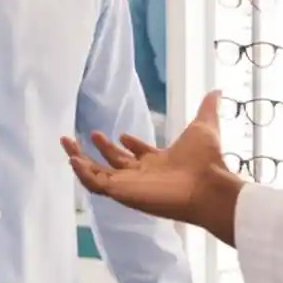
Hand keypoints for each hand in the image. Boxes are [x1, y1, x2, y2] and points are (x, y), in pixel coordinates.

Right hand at [61, 90, 244, 245]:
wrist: (207, 185)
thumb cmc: (206, 160)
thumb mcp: (204, 126)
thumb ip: (207, 109)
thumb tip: (217, 90)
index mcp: (158, 163)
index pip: (137, 156)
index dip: (127, 145)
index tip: (120, 133)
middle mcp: (142, 175)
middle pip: (113, 164)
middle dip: (98, 150)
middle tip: (86, 135)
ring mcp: (130, 185)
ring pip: (98, 173)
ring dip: (81, 158)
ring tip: (65, 142)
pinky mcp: (122, 193)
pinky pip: (95, 184)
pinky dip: (83, 173)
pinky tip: (72, 158)